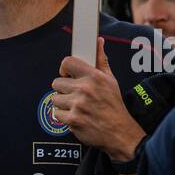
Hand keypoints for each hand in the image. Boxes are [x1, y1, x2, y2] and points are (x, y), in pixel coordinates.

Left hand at [51, 36, 144, 161]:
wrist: (119, 133)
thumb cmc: (114, 105)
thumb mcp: (110, 80)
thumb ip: (101, 60)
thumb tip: (98, 41)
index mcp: (94, 76)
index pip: (67, 62)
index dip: (64, 69)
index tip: (67, 74)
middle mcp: (85, 89)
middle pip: (56, 82)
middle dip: (63, 89)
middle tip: (74, 94)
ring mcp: (78, 105)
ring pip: (54, 98)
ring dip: (62, 103)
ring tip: (76, 106)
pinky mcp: (72, 120)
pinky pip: (56, 113)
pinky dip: (64, 116)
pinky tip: (75, 116)